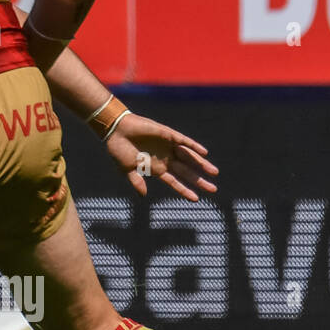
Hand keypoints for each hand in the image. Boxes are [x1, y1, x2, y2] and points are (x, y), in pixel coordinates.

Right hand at [103, 113, 218, 201]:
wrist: (115, 130)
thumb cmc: (119, 150)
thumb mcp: (126, 169)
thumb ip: (136, 181)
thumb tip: (143, 196)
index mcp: (156, 168)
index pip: (174, 181)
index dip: (184, 190)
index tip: (196, 199)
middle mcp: (165, 158)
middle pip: (186, 171)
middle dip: (199, 180)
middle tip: (213, 189)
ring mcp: (168, 147)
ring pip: (189, 157)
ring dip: (201, 164)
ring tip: (214, 173)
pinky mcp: (167, 135)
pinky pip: (184, 141)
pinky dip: (194, 146)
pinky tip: (204, 152)